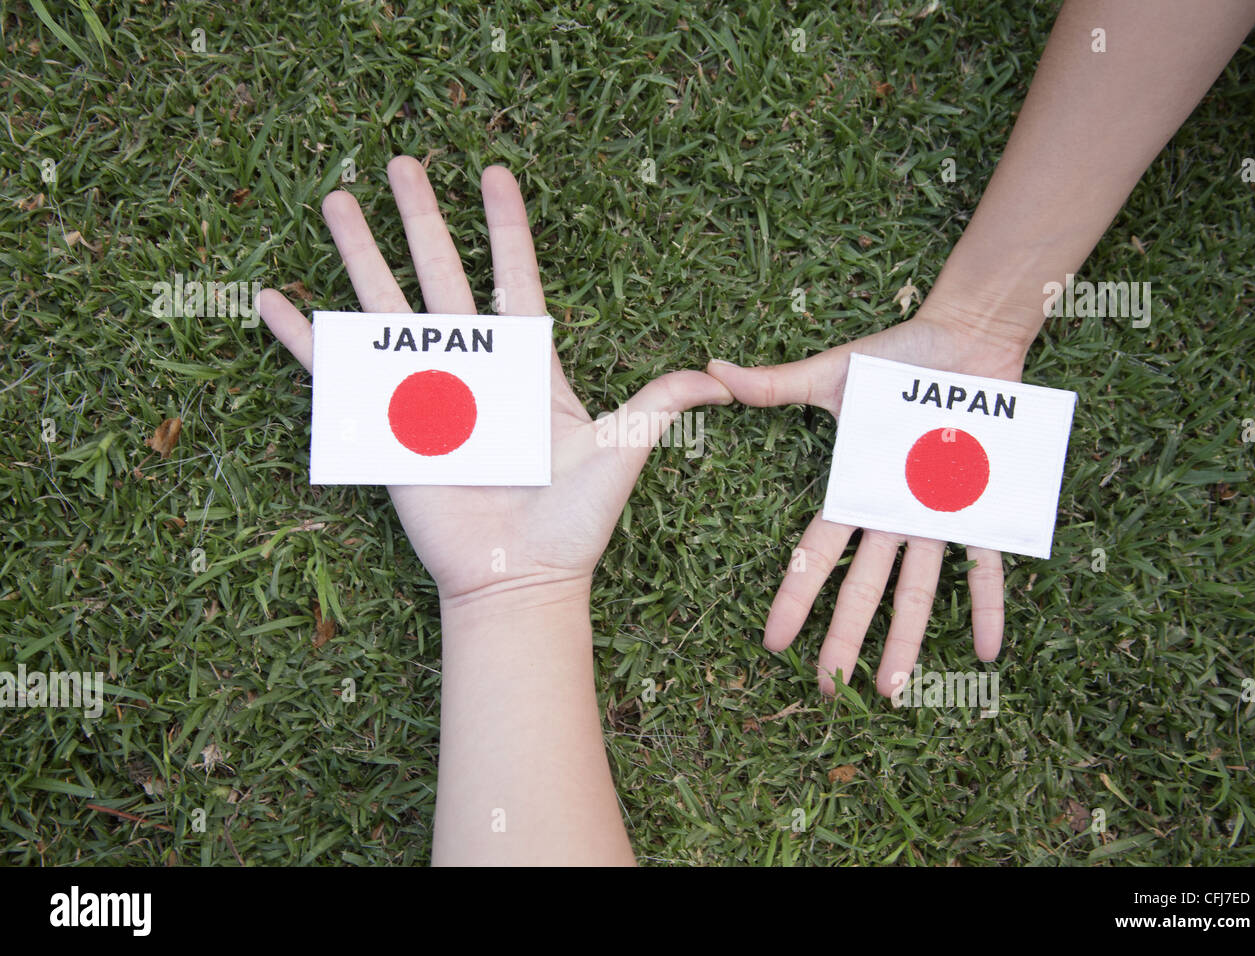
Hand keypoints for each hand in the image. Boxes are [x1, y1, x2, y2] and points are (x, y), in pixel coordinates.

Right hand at [257, 157, 731, 609]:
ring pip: (383, 305)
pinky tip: (275, 301)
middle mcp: (473, 370)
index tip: (493, 172)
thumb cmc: (574, 522)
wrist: (521, 580)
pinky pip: (335, 374)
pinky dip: (303, 339)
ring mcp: (425, 394)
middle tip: (401, 161)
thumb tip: (719, 377)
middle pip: (440, 273)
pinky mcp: (386, 426)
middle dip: (421, 216)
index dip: (505, 226)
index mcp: (527, 367)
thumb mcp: (624, 450)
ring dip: (360, 253)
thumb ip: (661, 403)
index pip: (513, 277)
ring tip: (337, 200)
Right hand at [707, 307, 1026, 696]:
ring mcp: (937, 513)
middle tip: (832, 690)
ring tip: (895, 690)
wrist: (968, 339)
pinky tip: (987, 650)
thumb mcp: (832, 374)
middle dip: (845, 638)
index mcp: (856, 488)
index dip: (795, 598)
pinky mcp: (981, 504)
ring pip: (919, 589)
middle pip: (864, 587)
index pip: (818, 554)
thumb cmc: (900, 357)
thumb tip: (711, 368)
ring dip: (906, 640)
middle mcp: (893, 511)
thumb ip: (775, 384)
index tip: (774, 642)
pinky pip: (986, 563)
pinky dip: (988, 605)